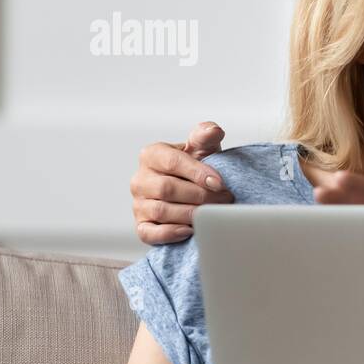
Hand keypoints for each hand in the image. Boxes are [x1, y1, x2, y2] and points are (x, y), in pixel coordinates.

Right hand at [131, 122, 234, 243]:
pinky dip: (170, 233)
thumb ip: (205, 136)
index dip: (197, 173)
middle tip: (225, 200)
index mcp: (151, 155)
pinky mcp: (141, 225)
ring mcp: (138, 203)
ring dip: (192, 214)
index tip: (220, 183)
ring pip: (161, 211)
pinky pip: (149, 233)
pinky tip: (190, 230)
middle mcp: (140, 179)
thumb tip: (214, 130)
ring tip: (215, 214)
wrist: (191, 189)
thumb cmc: (196, 167)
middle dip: (201, 196)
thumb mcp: (202, 148)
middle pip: (168, 189)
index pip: (172, 162)